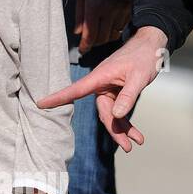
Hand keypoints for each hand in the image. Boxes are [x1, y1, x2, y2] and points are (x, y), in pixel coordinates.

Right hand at [37, 25, 168, 151]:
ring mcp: (109, 90)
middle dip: (114, 130)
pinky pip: (119, 111)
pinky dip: (127, 122)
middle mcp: (101, 85)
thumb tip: (115, 115)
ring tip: (135, 143)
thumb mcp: (138, 76)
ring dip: (123, 129)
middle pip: (102, 112)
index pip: (75, 90)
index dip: (58, 98)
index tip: (41, 103)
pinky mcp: (117, 93)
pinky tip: (137, 135)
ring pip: (111, 115)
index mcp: (100, 76)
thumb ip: (128, 96)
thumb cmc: (143, 56)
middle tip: (127, 147)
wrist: (152, 46)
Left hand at [74, 0, 130, 52]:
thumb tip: (78, 32)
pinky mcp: (129, 8)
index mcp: (95, 7)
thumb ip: (80, 14)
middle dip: (95, 42)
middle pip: (103, 38)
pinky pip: (123, 26)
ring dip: (106, 36)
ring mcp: (121, 10)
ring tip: (100, 30)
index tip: (82, 49)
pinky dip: (116, 29)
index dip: (85, 46)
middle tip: (90, 40)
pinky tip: (110, 23)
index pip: (90, 35)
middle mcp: (109, 11)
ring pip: (114, 34)